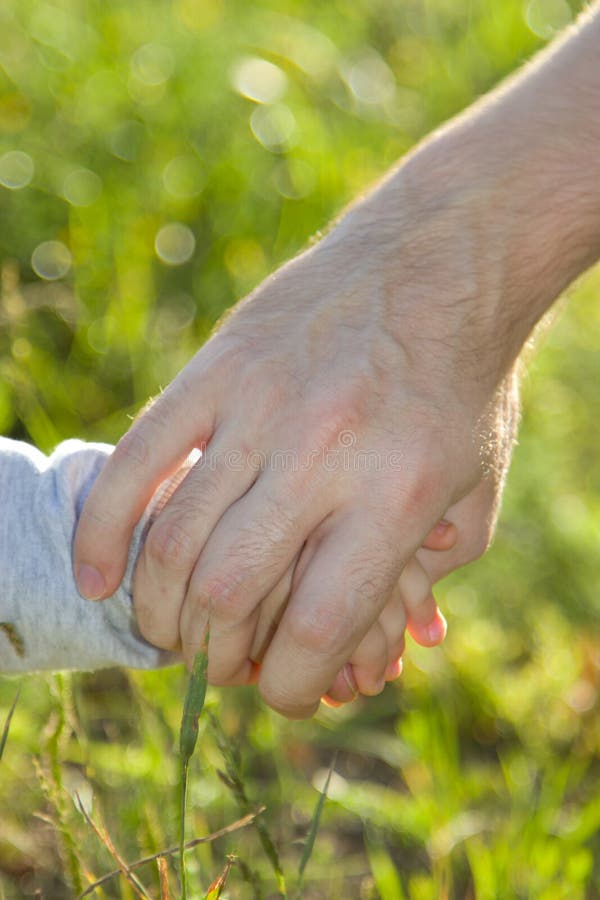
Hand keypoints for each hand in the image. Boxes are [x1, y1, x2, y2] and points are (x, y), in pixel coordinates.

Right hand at [73, 158, 518, 717]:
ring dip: (159, 608)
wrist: (437, 264)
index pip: (315, 626)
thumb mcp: (480, 487)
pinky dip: (103, 529)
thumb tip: (374, 647)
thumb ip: (429, 574)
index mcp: (398, 494)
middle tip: (219, 664)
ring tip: (167, 630)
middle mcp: (322, 454)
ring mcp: (260, 407)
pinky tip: (95, 576)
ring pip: (174, 537)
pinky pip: (138, 460)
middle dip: (215, 656)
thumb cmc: (462, 385)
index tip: (282, 689)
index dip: (288, 683)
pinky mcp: (217, 370)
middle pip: (228, 591)